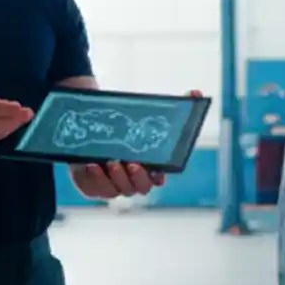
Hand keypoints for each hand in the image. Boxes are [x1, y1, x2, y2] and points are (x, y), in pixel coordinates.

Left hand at [69, 88, 202, 198]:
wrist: (88, 129)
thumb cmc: (122, 126)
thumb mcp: (142, 115)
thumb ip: (173, 106)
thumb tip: (196, 93)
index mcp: (149, 167)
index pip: (158, 178)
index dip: (158, 177)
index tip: (157, 172)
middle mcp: (133, 180)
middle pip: (141, 188)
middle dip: (138, 177)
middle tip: (132, 163)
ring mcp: (114, 186)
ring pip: (119, 191)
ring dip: (118, 178)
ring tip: (112, 161)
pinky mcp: (95, 187)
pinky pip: (97, 190)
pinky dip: (97, 179)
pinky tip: (93, 165)